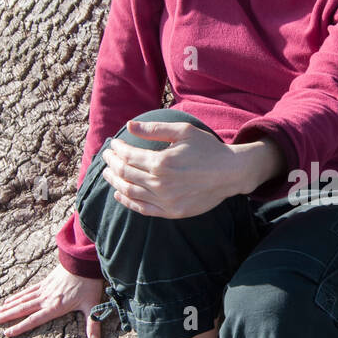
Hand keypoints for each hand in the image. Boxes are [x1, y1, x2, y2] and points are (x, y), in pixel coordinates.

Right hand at [0, 265, 105, 337]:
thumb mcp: (92, 305)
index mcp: (55, 307)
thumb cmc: (88, 284)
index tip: (7, 333)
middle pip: (22, 309)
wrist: (83, 262)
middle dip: (6, 316)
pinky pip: (27, 291)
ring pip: (21, 300)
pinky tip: (8, 299)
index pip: (34, 320)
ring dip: (7, 307)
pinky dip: (16, 296)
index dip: (20, 327)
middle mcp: (46, 299)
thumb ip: (92, 324)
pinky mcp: (44, 282)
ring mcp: (43, 290)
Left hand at [99, 119, 281, 217]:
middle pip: (125, 174)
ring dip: (115, 182)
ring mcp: (165, 200)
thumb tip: (129, 126)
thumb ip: (154, 129)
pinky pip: (142, 209)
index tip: (113, 144)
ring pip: (130, 192)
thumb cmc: (207, 149)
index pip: (128, 156)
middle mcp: (160, 184)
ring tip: (108, 173)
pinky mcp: (171, 212)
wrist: (230, 173)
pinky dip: (127, 201)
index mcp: (161, 163)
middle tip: (106, 156)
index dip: (117, 149)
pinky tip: (119, 194)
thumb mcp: (183, 131)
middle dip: (112, 163)